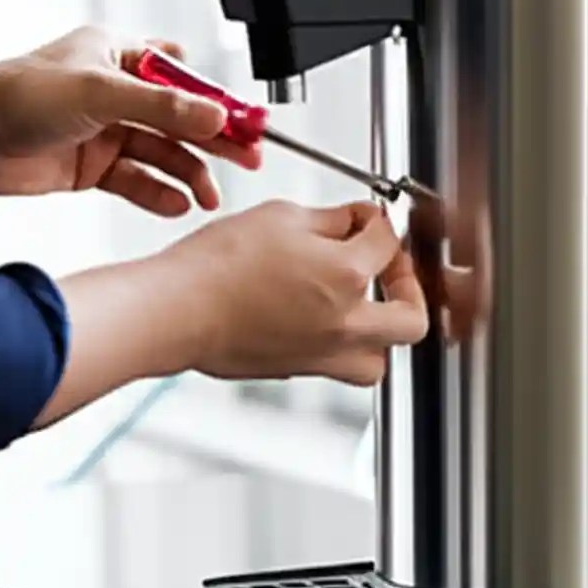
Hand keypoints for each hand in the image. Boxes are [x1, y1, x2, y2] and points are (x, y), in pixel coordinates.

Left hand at [0, 27, 258, 215]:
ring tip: (209, 196)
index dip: (219, 103)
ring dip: (189, 174)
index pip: (184, 80)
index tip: (249, 124)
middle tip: (251, 160)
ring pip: (162, 155)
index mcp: (119, 56)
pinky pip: (138, 181)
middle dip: (216, 143)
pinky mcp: (93, 168)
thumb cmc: (20, 96)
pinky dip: (159, 194)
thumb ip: (163, 108)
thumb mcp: (102, 94)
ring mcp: (106, 132)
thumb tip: (216, 117)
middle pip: (181, 120)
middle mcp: (116, 93)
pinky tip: (178, 204)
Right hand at [166, 199, 426, 382]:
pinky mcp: (295, 369)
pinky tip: (322, 319)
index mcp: (345, 276)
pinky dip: (341, 346)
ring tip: (363, 306)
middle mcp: (344, 323)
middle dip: (408, 287)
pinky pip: (339, 366)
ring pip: (381, 359)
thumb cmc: (216, 266)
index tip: (364, 218)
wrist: (176, 311)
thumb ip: (328, 220)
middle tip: (389, 268)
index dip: (377, 221)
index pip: (387, 242)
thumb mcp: (280, 217)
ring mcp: (322, 354)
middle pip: (411, 317)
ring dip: (381, 332)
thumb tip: (351, 222)